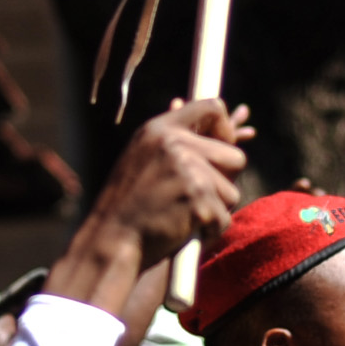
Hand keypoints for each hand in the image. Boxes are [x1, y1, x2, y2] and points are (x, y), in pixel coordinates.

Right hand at [85, 99, 251, 258]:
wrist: (110, 240)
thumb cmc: (128, 204)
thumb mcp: (142, 157)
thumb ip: (172, 139)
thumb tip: (186, 104)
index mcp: (159, 130)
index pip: (212, 108)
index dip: (225, 128)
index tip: (222, 145)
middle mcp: (175, 144)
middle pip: (234, 157)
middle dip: (224, 182)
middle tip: (196, 198)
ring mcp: (189, 172)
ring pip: (231, 193)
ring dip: (215, 210)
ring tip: (181, 216)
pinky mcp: (198, 200)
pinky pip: (224, 218)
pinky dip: (209, 232)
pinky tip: (183, 232)